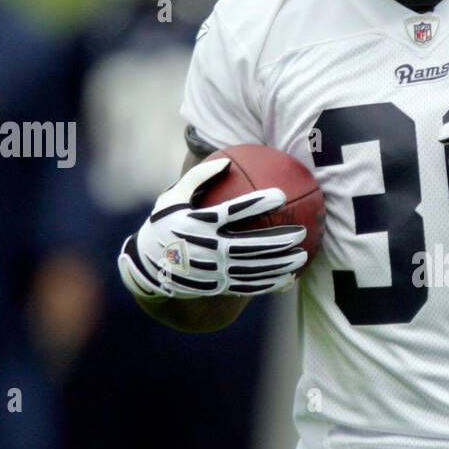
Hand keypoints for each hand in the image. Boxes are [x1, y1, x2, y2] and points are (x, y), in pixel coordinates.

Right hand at [118, 156, 307, 299]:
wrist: (146, 267)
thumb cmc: (163, 224)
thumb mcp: (172, 198)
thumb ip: (198, 177)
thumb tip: (226, 161)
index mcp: (197, 223)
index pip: (232, 212)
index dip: (257, 203)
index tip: (281, 194)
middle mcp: (206, 248)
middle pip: (249, 245)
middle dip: (278, 240)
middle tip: (301, 231)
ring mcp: (212, 270)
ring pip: (252, 270)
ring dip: (279, 265)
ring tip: (303, 257)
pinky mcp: (216, 286)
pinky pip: (247, 287)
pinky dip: (269, 284)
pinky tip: (289, 279)